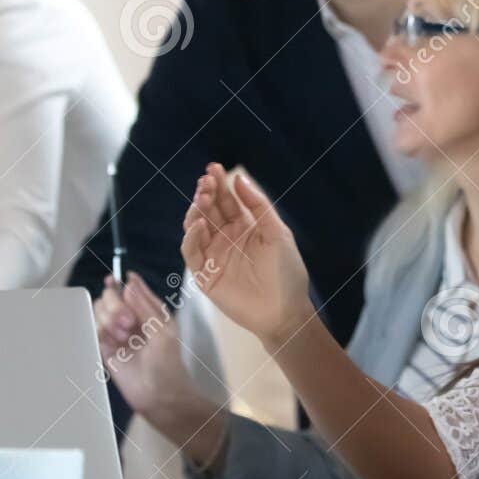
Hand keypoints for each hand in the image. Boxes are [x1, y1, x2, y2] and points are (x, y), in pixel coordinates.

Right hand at [94, 274, 223, 465]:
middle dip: (115, 305)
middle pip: (109, 298)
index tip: (113, 280)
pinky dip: (101, 331)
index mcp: (146, 311)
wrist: (158, 393)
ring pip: (99, 312)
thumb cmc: (167, 360)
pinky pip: (93, 330)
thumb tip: (129, 280)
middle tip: (129, 322)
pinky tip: (114, 343)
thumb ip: (145, 303)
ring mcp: (115, 334)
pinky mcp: (103, 348)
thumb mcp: (163, 327)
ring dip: (109, 319)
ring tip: (125, 336)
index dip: (119, 284)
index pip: (128, 290)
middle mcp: (129, 320)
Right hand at [181, 162, 312, 347]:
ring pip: (196, 228)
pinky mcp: (204, 275)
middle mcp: (226, 238)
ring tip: (202, 198)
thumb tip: (239, 177)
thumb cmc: (287, 272)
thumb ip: (258, 205)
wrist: (285, 310)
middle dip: (205, 194)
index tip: (214, 168)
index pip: (227, 201)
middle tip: (206, 182)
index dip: (219, 184)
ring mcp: (214, 256)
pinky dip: (192, 237)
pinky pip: (191, 252)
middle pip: (209, 211)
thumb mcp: (278, 232)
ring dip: (196, 211)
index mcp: (244, 227)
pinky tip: (200, 224)